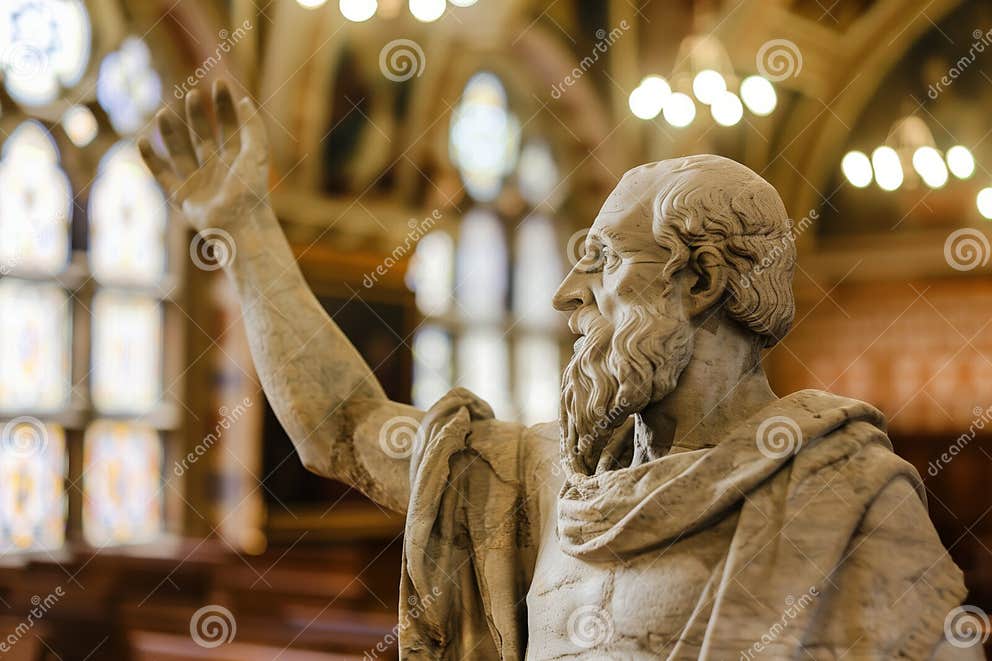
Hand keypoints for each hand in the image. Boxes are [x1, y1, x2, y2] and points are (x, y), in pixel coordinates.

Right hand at [139, 79, 269, 232]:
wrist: (239, 224)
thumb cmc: (251, 190)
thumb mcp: (256, 153)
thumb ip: (253, 127)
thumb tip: (246, 100)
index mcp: (238, 160)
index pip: (230, 126)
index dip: (225, 105)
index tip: (219, 82)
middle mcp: (218, 170)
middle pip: (205, 137)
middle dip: (198, 116)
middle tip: (192, 94)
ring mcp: (200, 183)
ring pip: (181, 153)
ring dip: (170, 133)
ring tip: (162, 113)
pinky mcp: (183, 198)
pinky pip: (163, 176)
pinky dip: (151, 161)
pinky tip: (142, 141)